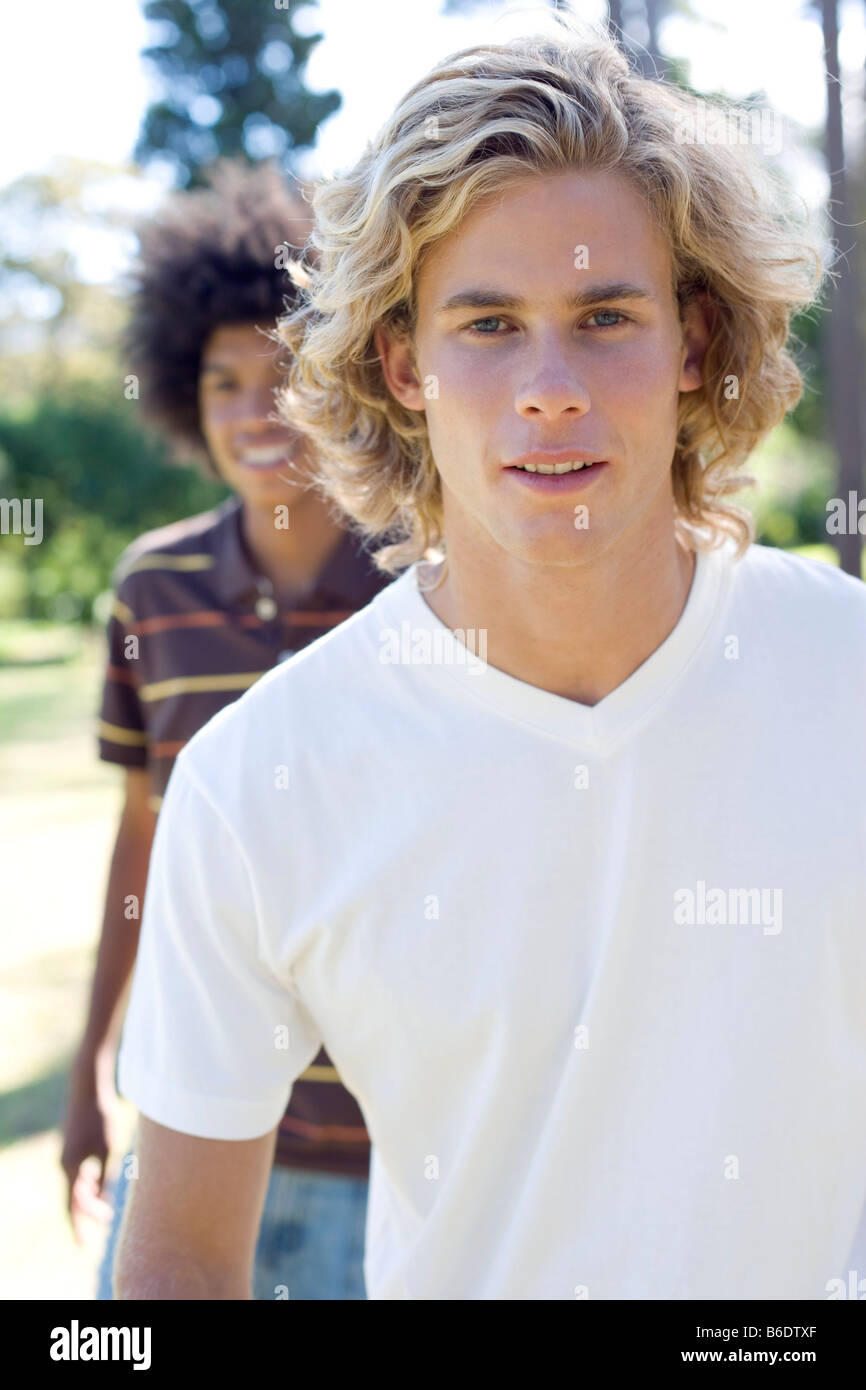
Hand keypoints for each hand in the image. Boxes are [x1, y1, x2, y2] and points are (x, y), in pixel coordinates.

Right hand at [60, 1051, 118, 1243]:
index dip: (79, 1227)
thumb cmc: (102, 1117)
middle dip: (82, 1218)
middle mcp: (64, 1164)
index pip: (73, 1207)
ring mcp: (66, 1155)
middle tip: (86, 1241)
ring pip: (76, 1187)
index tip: (86, 1244)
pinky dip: (86, 1185)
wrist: (88, 1087)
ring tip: (102, 1214)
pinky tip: (96, 1188)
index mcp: (72, 1168)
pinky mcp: (72, 1147)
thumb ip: (105, 1176)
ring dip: (88, 1201)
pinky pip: (77, 1174)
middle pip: (72, 1200)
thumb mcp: (109, 1148)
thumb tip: (104, 1201)